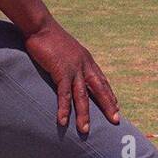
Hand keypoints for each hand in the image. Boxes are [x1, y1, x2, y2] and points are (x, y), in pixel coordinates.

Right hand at [23, 19, 119, 133]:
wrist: (41, 27)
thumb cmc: (51, 38)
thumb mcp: (67, 51)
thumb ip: (72, 62)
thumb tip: (71, 71)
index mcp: (87, 60)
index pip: (102, 80)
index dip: (109, 94)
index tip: (116, 107)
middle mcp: (84, 65)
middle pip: (99, 89)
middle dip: (108, 105)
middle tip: (115, 120)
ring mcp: (73, 68)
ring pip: (82, 96)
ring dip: (84, 114)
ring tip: (85, 130)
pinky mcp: (60, 71)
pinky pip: (63, 94)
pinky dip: (64, 108)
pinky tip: (63, 121)